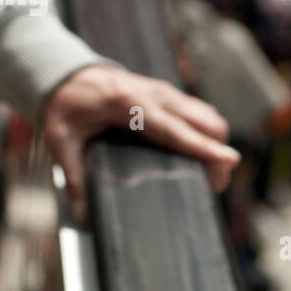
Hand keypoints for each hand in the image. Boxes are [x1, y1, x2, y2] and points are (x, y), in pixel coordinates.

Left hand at [42, 65, 240, 223]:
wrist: (68, 73)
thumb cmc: (65, 106)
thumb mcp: (61, 140)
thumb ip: (73, 175)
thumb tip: (83, 217)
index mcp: (130, 106)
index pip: (176, 130)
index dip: (204, 148)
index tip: (230, 161)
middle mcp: (156, 95)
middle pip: (206, 122)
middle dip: (217, 154)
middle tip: (212, 187)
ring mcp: (166, 92)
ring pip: (209, 117)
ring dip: (215, 144)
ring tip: (208, 175)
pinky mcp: (170, 95)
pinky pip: (201, 113)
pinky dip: (207, 134)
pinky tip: (198, 154)